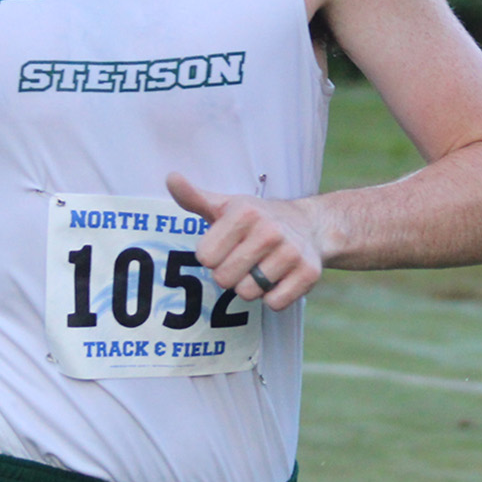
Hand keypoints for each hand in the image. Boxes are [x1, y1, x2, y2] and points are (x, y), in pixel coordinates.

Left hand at [166, 172, 323, 308]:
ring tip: (262, 267)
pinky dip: (272, 297)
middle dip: (229, 274)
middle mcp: (270, 231)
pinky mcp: (308, 273)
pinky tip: (279, 278)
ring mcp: (291, 252)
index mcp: (245, 213)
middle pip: (224, 279)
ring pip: (248, 293)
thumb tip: (171, 178)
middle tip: (244, 260)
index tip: (227, 245)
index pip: (205, 258)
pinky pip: (274, 303)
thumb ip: (194, 197)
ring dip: (251, 287)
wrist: (310, 225)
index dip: (213, 256)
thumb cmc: (256, 219)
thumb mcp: (225, 206)